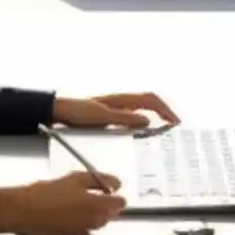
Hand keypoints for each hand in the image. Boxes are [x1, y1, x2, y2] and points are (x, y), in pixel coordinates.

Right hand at [0, 171, 126, 234]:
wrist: (23, 211)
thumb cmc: (46, 194)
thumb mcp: (76, 178)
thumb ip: (100, 180)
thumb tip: (115, 183)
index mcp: (99, 206)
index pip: (120, 203)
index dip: (113, 194)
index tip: (104, 188)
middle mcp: (95, 222)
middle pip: (110, 213)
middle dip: (103, 203)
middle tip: (85, 191)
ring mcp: (84, 232)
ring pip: (97, 221)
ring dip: (91, 211)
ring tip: (71, 200)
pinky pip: (84, 228)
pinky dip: (79, 220)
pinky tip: (65, 212)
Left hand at [51, 92, 180, 128]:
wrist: (59, 112)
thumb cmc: (78, 113)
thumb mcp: (103, 117)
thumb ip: (125, 118)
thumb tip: (147, 120)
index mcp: (121, 100)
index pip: (150, 100)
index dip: (165, 109)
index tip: (174, 122)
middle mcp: (120, 102)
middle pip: (149, 102)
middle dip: (164, 111)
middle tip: (174, 126)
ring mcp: (115, 108)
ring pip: (142, 109)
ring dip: (155, 116)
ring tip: (163, 129)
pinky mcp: (110, 116)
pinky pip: (132, 117)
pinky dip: (143, 122)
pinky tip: (141, 133)